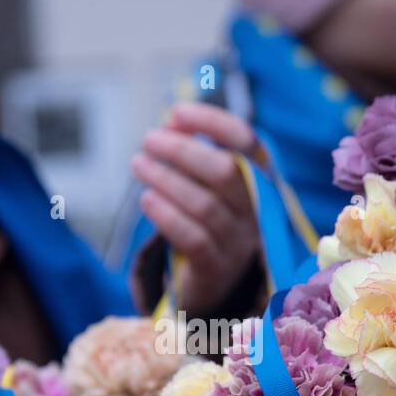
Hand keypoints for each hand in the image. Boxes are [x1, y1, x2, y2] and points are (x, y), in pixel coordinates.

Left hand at [130, 102, 259, 313]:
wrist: (210, 283)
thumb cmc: (204, 221)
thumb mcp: (203, 184)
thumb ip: (192, 151)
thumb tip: (174, 120)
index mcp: (257, 183)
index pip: (247, 144)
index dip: (214, 123)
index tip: (177, 112)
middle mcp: (254, 212)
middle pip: (226, 172)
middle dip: (183, 150)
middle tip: (148, 140)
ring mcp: (238, 243)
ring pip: (205, 205)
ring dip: (166, 179)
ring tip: (138, 164)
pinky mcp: (216, 269)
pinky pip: (194, 239)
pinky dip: (167, 216)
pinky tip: (146, 199)